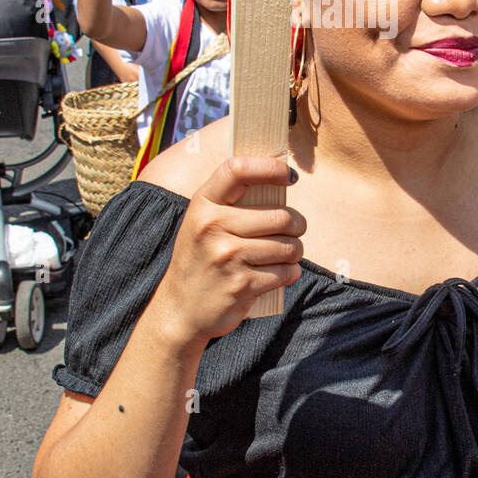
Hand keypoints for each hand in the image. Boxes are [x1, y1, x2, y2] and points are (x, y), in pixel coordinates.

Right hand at [147, 157, 304, 353]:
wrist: (180, 310)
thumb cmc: (200, 258)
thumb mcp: (202, 222)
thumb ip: (231, 201)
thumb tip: (282, 176)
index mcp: (203, 205)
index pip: (238, 170)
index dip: (270, 167)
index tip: (290, 176)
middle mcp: (212, 227)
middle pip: (281, 215)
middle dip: (297, 224)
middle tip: (294, 229)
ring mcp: (227, 257)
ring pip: (289, 246)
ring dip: (295, 251)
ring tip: (286, 253)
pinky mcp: (241, 285)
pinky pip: (286, 272)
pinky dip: (289, 273)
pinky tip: (278, 274)